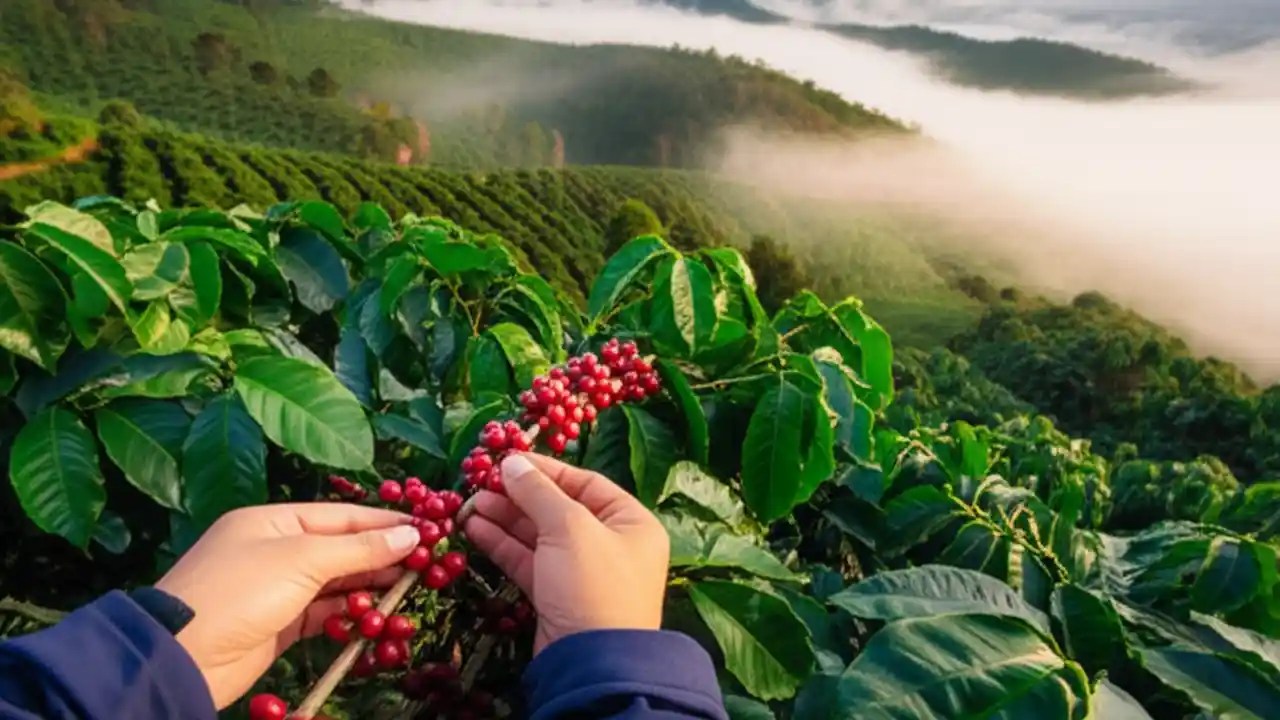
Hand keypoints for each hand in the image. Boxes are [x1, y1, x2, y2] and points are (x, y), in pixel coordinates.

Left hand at [155, 504, 419, 707]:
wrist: (182, 657)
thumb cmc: (238, 592)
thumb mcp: (301, 560)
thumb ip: (358, 549)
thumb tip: (408, 537)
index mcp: (274, 521)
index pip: (341, 516)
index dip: (384, 523)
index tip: (426, 529)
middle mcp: (275, 550)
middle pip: (341, 548)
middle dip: (382, 554)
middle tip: (428, 561)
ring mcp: (277, 589)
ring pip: (335, 582)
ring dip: (370, 585)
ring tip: (411, 587)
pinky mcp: (279, 625)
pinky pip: (324, 613)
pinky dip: (349, 614)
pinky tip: (377, 616)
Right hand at [462, 453, 669, 653]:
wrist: (592, 664)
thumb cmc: (593, 585)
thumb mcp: (569, 528)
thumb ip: (538, 492)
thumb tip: (512, 462)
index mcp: (630, 522)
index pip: (586, 483)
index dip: (545, 470)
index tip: (508, 459)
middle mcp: (610, 544)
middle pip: (558, 509)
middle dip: (518, 496)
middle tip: (480, 482)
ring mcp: (582, 573)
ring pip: (539, 536)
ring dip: (504, 518)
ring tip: (469, 503)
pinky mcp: (557, 597)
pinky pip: (529, 561)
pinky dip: (503, 545)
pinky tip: (475, 529)